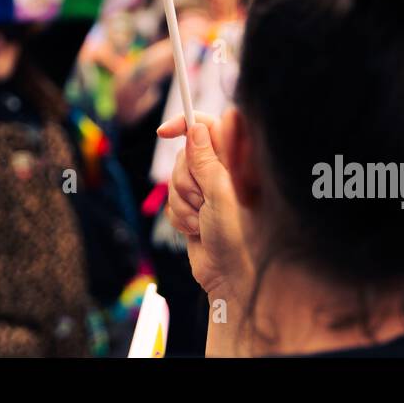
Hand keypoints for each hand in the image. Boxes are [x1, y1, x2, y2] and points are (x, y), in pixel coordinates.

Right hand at [158, 112, 252, 301]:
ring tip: (202, 222)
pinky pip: (172, 202)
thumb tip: (196, 128)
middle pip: (185, 154)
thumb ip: (205, 159)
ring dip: (183, 203)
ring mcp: (208, 192)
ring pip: (175, 180)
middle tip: (203, 200)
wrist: (233, 278)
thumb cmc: (239, 236)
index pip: (209, 126)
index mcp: (238, 161)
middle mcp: (224, 173)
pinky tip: (197, 231)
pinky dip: (180, 217)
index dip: (186, 124)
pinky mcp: (195, 209)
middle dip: (186, 180)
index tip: (164, 132)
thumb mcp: (221, 193)